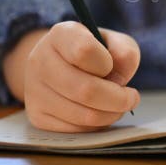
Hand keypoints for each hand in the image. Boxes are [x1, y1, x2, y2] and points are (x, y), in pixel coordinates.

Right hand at [23, 21, 140, 132]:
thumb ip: (125, 53)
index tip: (112, 67)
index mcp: (61, 34)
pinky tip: (100, 113)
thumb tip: (119, 79)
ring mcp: (35, 90)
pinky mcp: (37, 115)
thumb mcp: (114, 42)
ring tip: (118, 106)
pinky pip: (75, 130)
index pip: (84, 51)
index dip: (106, 64)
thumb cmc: (94, 53)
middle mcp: (40, 60)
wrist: (61, 65)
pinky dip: (96, 126)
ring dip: (110, 114)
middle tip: (131, 98)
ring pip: (82, 115)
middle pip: (85, 90)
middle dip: (118, 99)